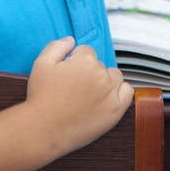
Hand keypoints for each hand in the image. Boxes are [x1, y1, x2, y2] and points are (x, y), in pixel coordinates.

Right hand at [26, 37, 132, 157]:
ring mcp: (110, 93)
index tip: (68, 75)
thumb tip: (71, 41)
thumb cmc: (41, 97)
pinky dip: (121, 91)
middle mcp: (101, 74)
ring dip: (105, 80)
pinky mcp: (116, 110)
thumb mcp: (41, 63)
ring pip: (114, 76)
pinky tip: (107, 97)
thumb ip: (57, 46)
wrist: (43, 129)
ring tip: (89, 94)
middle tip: (75, 88)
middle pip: (99, 64)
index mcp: (85, 60)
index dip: (75, 61)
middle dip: (89, 72)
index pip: (86, 51)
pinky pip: (128, 91)